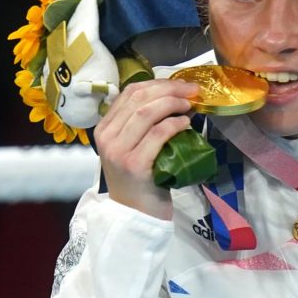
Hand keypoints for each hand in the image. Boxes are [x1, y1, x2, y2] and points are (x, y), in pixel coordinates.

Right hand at [93, 79, 199, 218]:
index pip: (130, 92)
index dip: (158, 83)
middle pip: (139, 98)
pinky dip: (174, 124)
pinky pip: (157, 134)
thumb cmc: (140, 178)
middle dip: (170, 89)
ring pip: (146, 113)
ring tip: (190, 105)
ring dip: (173, 104)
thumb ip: (144, 123)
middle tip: (192, 90)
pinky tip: (186, 124)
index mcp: (104, 128)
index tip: (181, 84)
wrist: (135, 215)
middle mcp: (107, 137)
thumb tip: (177, 96)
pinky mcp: (135, 166)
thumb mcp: (134, 146)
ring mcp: (119, 152)